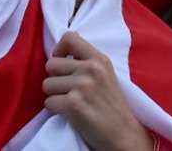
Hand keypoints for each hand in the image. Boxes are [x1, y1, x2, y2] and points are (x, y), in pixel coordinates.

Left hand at [43, 32, 153, 150]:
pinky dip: (55, 110)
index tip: (61, 63)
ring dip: (54, 96)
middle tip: (68, 90)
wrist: (125, 134)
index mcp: (99, 59)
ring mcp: (82, 86)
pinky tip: (71, 114)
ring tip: (71, 102)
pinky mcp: (73, 105)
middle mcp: (91, 69)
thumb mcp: (107, 74)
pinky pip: (48, 103)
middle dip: (55, 79)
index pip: (69, 37)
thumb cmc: (113, 106)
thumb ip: (87, 61)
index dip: (58, 50)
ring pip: (46, 85)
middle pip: (50, 64)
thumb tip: (63, 48)